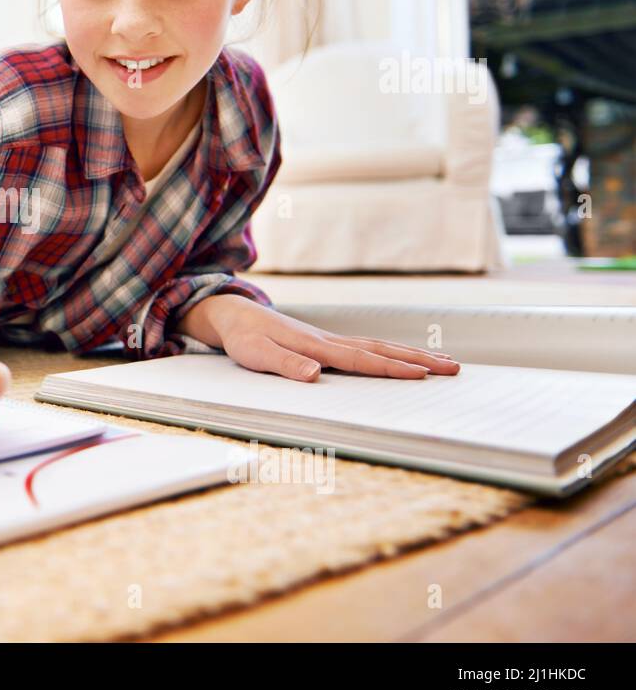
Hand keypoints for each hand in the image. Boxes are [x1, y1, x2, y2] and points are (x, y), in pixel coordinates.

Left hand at [184, 294, 459, 381]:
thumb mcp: (257, 354)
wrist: (234, 314)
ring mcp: (331, 340)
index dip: (392, 368)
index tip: (423, 375)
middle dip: (419, 360)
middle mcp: (330, 341)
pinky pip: (368, 347)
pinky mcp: (327, 343)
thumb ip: (286, 364)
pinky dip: (393, 351)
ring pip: (380, 346)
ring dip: (412, 354)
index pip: (362, 359)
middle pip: (383, 350)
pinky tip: (405, 357)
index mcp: (317, 346)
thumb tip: (317, 374)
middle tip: (455, 368)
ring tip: (445, 362)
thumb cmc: (244, 338)